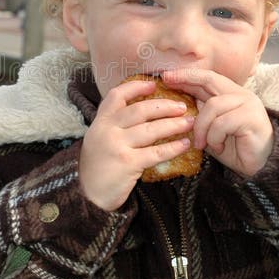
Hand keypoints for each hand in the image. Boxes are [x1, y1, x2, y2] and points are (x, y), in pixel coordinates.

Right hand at [78, 78, 194, 210]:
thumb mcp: (99, 139)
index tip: (154, 84)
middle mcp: (107, 130)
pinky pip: (156, 152)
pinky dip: (173, 147)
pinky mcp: (128, 163)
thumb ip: (115, 125)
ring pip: (151, 130)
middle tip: (183, 106)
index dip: (136, 87)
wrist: (88, 195)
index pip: (116, 95)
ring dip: (174, 125)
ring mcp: (117, 146)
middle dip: (164, 106)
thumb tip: (146, 112)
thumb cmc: (99, 166)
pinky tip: (184, 144)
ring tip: (189, 122)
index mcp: (100, 121)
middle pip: (140, 110)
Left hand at [162, 68, 272, 177]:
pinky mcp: (252, 117)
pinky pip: (222, 123)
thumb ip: (201, 112)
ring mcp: (248, 104)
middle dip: (186, 79)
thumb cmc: (233, 148)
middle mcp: (240, 95)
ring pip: (212, 106)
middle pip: (210, 80)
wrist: (258, 167)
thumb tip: (177, 98)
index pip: (207, 78)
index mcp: (231, 94)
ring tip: (201, 143)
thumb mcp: (210, 128)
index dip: (187, 76)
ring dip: (202, 127)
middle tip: (168, 82)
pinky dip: (214, 137)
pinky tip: (218, 147)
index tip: (166, 76)